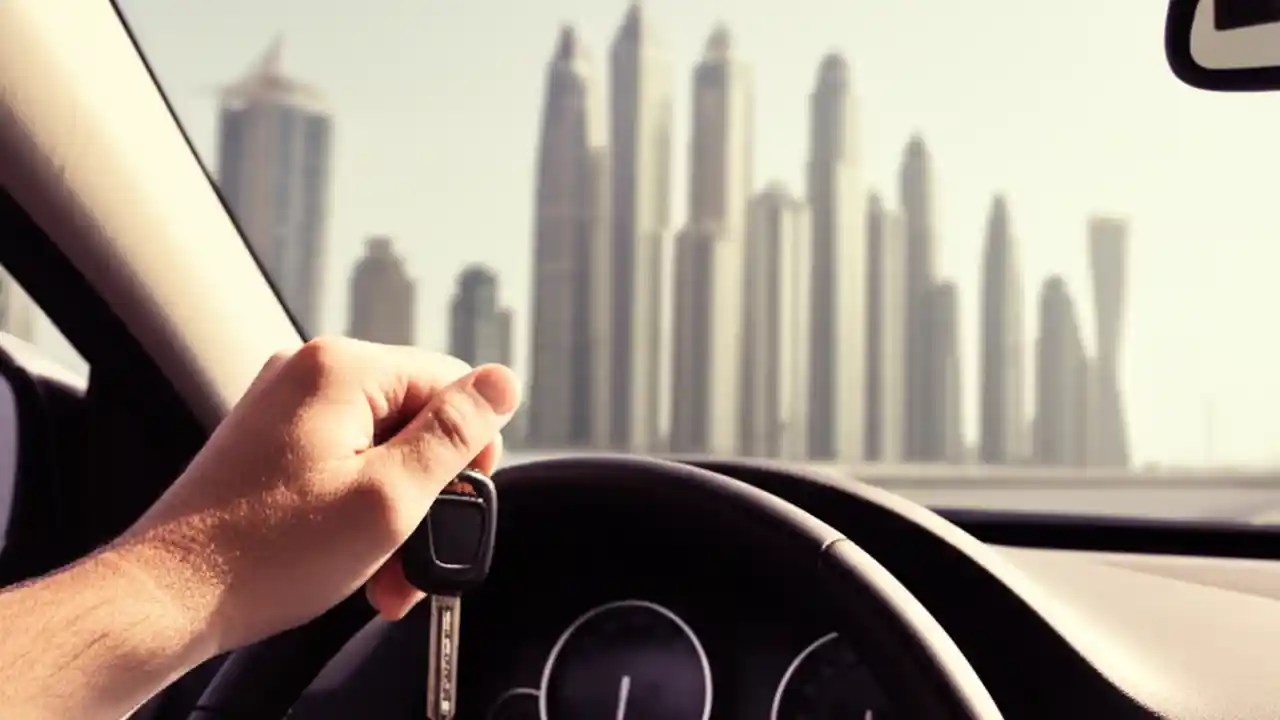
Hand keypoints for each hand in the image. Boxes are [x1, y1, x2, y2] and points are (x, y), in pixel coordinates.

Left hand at [110, 337, 519, 656]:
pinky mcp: (270, 441)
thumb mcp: (390, 497)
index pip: (450, 381)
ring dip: (396, 511)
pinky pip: (343, 462)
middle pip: (416, 416)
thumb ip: (454, 435)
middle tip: (415, 553)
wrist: (168, 599)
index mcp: (342, 369)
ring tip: (383, 572)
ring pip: (381, 447)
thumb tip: (504, 381)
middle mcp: (310, 373)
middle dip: (429, 491)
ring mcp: (285, 406)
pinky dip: (359, 508)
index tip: (457, 506)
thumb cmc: (268, 555)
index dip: (469, 448)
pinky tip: (354, 558)